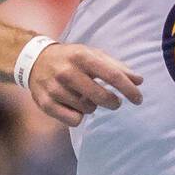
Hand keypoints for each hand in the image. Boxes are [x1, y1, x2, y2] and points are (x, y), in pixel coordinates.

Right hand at [27, 42, 143, 126]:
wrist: (35, 60)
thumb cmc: (71, 58)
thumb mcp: (93, 55)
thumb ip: (117, 67)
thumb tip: (139, 80)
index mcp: (82, 57)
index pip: (112, 75)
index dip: (128, 89)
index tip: (138, 99)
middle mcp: (67, 72)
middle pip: (101, 96)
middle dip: (113, 102)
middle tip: (115, 102)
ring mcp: (55, 88)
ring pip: (88, 109)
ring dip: (92, 106)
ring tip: (84, 96)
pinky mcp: (45, 103)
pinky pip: (74, 120)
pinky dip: (78, 116)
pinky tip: (73, 105)